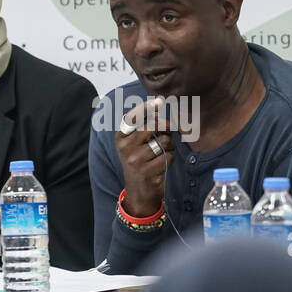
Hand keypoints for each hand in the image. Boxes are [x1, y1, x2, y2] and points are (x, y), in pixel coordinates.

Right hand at [115, 97, 174, 217]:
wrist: (139, 191)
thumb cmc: (141, 161)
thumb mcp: (136, 143)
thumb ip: (145, 126)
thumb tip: (158, 104)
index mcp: (120, 137)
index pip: (133, 117)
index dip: (146, 107)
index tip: (159, 101)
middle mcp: (124, 147)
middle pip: (151, 126)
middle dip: (165, 126)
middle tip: (168, 132)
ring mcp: (134, 160)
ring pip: (164, 141)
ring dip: (170, 145)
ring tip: (164, 151)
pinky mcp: (146, 171)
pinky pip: (168, 156)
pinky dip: (170, 158)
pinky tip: (163, 164)